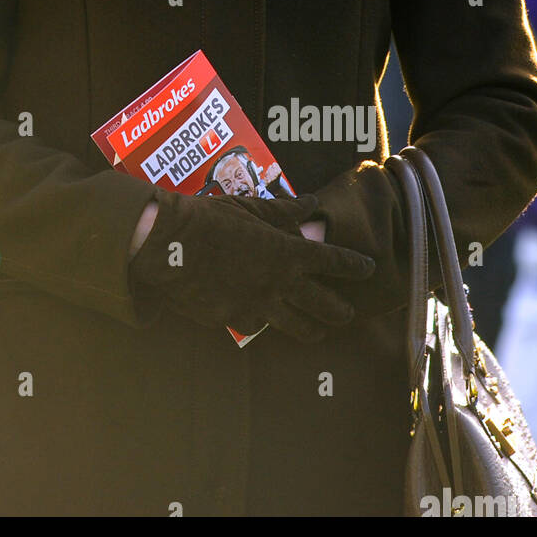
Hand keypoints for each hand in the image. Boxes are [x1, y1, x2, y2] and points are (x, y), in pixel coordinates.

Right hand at [129, 191, 374, 341]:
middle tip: (347, 314)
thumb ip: (282, 211)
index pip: (332, 261)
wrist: (169, 246)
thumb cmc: (208, 218)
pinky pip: (254, 323)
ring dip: (311, 329)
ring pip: (296, 327)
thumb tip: (309, 204)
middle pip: (324, 306)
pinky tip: (261, 319)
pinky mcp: (232, 319)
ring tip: (318, 332)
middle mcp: (278, 284)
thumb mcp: (248, 208)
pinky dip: (261, 320)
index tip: (368, 268)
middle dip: (341, 311)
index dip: (353, 265)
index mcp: (286, 252)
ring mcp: (257, 306)